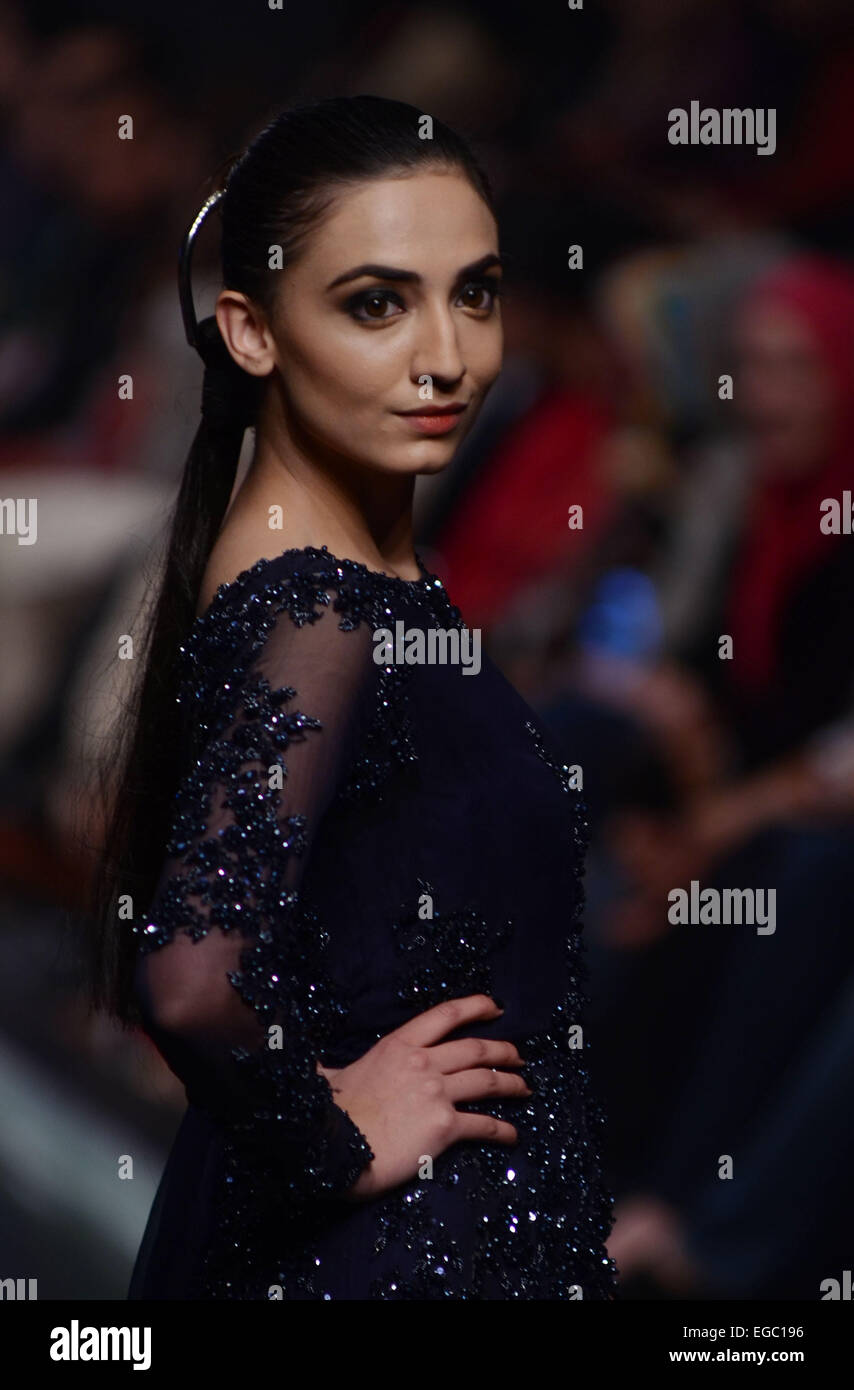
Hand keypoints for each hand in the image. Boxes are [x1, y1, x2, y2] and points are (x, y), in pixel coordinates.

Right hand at [316, 994, 530, 1200]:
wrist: (333, 1147)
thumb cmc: (329, 1112)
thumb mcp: (329, 1074)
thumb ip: (331, 1065)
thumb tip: (314, 1064)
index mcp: (398, 1045)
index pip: (445, 1015)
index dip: (475, 1007)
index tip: (496, 1007)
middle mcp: (423, 1062)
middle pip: (475, 1049)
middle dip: (502, 1050)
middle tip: (518, 1055)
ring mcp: (436, 1093)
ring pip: (486, 1081)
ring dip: (511, 1084)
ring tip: (524, 1088)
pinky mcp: (444, 1127)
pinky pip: (483, 1125)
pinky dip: (502, 1130)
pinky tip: (512, 1135)